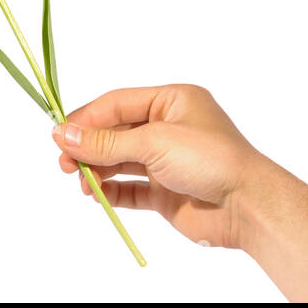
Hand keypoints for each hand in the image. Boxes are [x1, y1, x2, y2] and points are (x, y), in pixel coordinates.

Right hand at [50, 84, 262, 247]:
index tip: (59, 134)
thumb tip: (64, 133)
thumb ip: (106, 142)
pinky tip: (97, 195)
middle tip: (64, 162)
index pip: (118, 103)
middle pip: (115, 132)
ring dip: (97, 170)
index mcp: (171, 101)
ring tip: (80, 182)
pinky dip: (111, 191)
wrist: (248, 206)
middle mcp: (168, 127)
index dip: (87, 118)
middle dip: (89, 147)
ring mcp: (166, 161)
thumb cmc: (210, 159)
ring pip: (120, 161)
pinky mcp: (166, 191)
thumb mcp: (154, 142)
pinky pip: (130, 188)